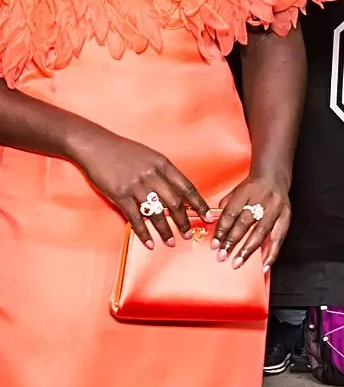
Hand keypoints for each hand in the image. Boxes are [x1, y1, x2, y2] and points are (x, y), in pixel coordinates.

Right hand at [71, 130, 210, 248]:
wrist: (94, 144)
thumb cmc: (122, 151)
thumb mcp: (149, 156)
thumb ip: (164, 174)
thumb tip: (178, 194)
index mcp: (163, 164)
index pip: (187, 187)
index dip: (199, 204)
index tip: (208, 217)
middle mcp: (152, 175)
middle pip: (175, 203)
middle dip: (184, 222)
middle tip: (188, 234)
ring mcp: (136, 185)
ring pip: (157, 213)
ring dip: (165, 230)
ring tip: (171, 242)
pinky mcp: (120, 194)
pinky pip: (136, 217)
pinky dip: (144, 232)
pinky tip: (150, 242)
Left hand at [212, 176, 290, 270]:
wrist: (274, 177)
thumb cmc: (253, 187)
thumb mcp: (236, 191)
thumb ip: (226, 208)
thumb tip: (216, 228)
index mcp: (246, 192)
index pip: (231, 213)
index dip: (222, 230)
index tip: (215, 244)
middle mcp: (262, 200)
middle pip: (244, 223)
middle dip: (232, 241)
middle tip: (222, 255)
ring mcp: (275, 209)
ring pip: (260, 232)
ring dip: (248, 250)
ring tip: (238, 262)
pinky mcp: (286, 217)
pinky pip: (278, 239)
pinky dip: (271, 253)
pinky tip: (264, 264)